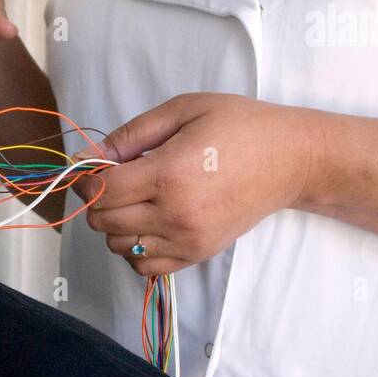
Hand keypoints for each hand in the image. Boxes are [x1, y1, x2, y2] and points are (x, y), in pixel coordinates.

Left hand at [68, 93, 321, 275]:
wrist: (292, 160)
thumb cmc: (240, 126)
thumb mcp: (183, 110)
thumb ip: (131, 134)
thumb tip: (88, 156)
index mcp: (168, 174)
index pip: (101, 190)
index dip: (85, 178)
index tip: (90, 167)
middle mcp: (175, 213)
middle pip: (104, 221)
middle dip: (97, 199)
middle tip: (114, 179)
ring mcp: (187, 239)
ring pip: (119, 246)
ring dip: (114, 225)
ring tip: (134, 200)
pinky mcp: (198, 253)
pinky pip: (145, 266)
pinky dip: (135, 249)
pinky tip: (146, 224)